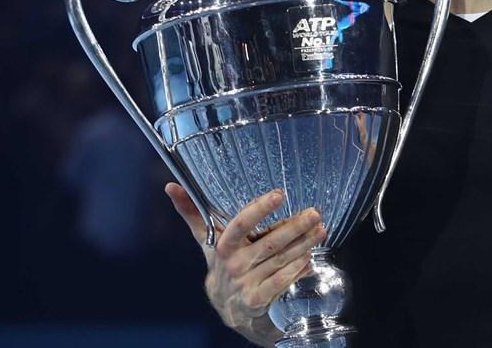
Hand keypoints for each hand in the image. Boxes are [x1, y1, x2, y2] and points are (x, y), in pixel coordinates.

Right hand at [165, 183, 325, 343]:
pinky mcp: (258, 300)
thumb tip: (170, 186)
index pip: (240, 224)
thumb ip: (192, 212)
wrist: (227, 306)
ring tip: (321, 230)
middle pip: (269, 243)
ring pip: (280, 260)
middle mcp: (235, 264)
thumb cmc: (223, 263)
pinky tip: (310, 257)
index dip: (259, 209)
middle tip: (314, 213)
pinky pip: (281, 282)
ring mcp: (247, 283)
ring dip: (303, 245)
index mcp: (223, 245)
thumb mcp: (207, 239)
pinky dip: (297, 269)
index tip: (279, 194)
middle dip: (294, 227)